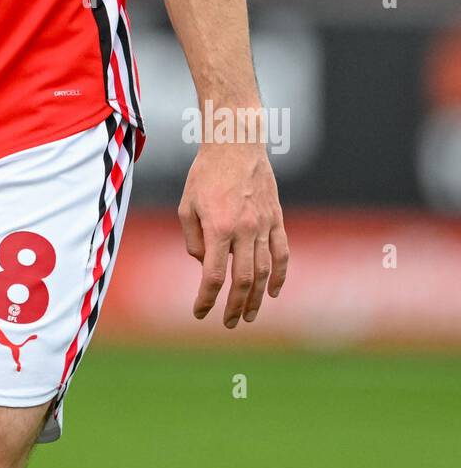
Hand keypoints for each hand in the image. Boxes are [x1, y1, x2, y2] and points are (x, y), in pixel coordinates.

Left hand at [178, 139, 288, 326]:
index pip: (213, 275)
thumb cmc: (205, 173)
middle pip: (243, 280)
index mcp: (218, 227)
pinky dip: (281, 275)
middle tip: (229, 323)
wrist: (235, 144)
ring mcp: (263, 225)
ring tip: (250, 316)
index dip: (207, 299)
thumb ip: (193, 239)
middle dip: (235, 307)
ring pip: (265, 272)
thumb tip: (203, 265)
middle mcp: (244, 229)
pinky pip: (282, 253)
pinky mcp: (276, 219)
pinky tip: (275, 292)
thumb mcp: (186, 205)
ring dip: (258, 298)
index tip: (200, 313)